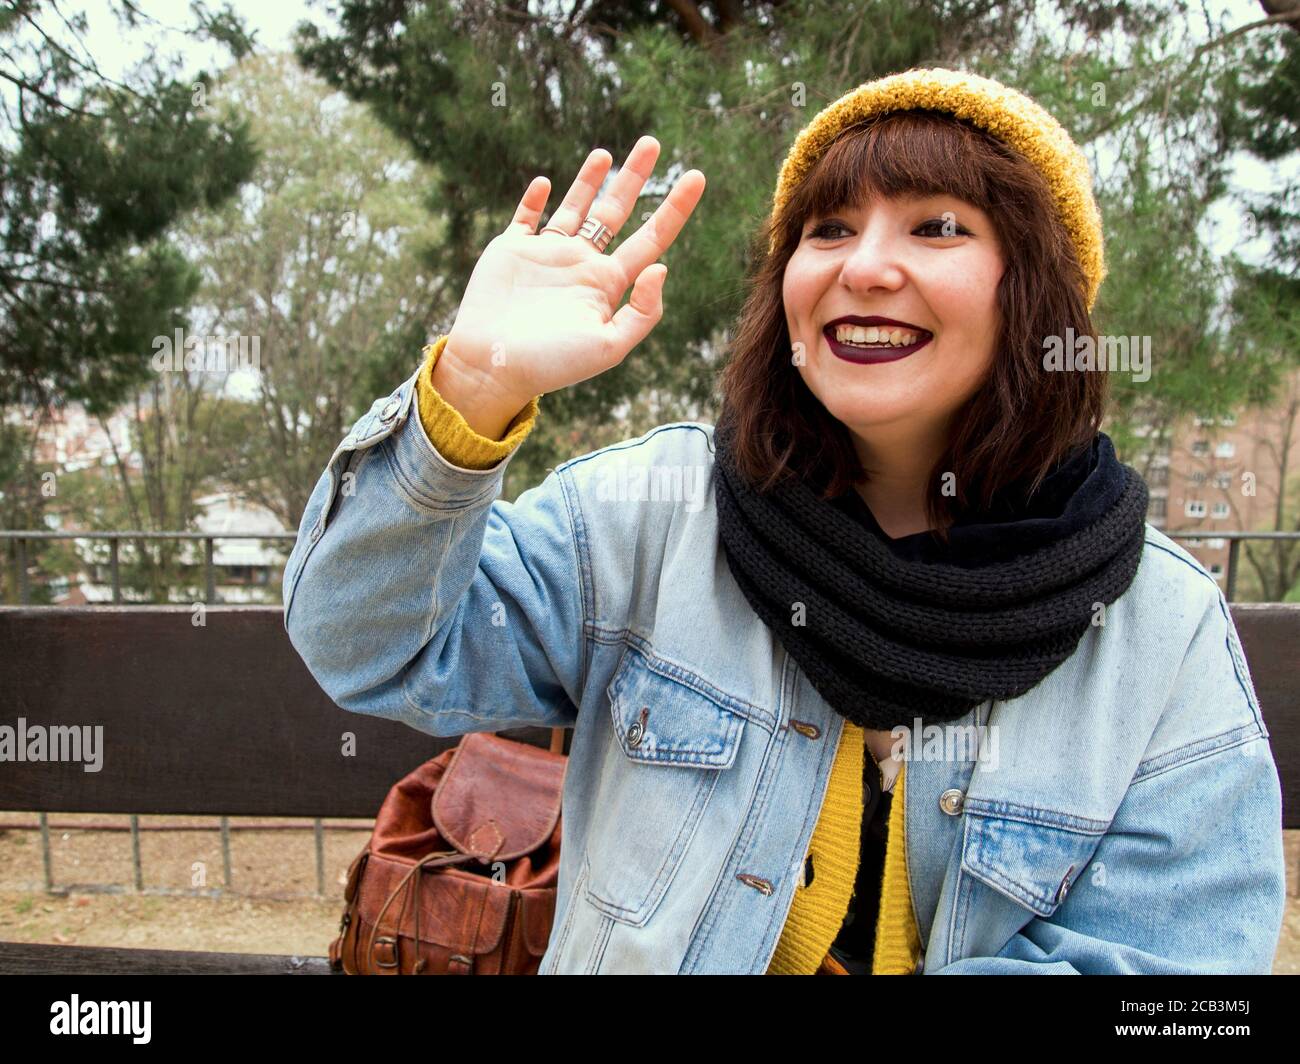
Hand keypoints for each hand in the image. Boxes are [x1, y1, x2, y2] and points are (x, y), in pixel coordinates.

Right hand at [440, 136, 705, 414]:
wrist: (493, 367)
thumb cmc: (552, 364)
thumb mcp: (608, 346)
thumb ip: (641, 312)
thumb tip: (661, 266)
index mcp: (606, 284)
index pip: (650, 239)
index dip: (675, 209)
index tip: (697, 177)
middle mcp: (580, 264)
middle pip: (615, 211)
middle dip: (634, 177)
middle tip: (652, 142)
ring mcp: (546, 254)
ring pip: (574, 207)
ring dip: (590, 179)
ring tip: (606, 154)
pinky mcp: (511, 250)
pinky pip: (526, 217)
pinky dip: (534, 199)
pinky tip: (544, 182)